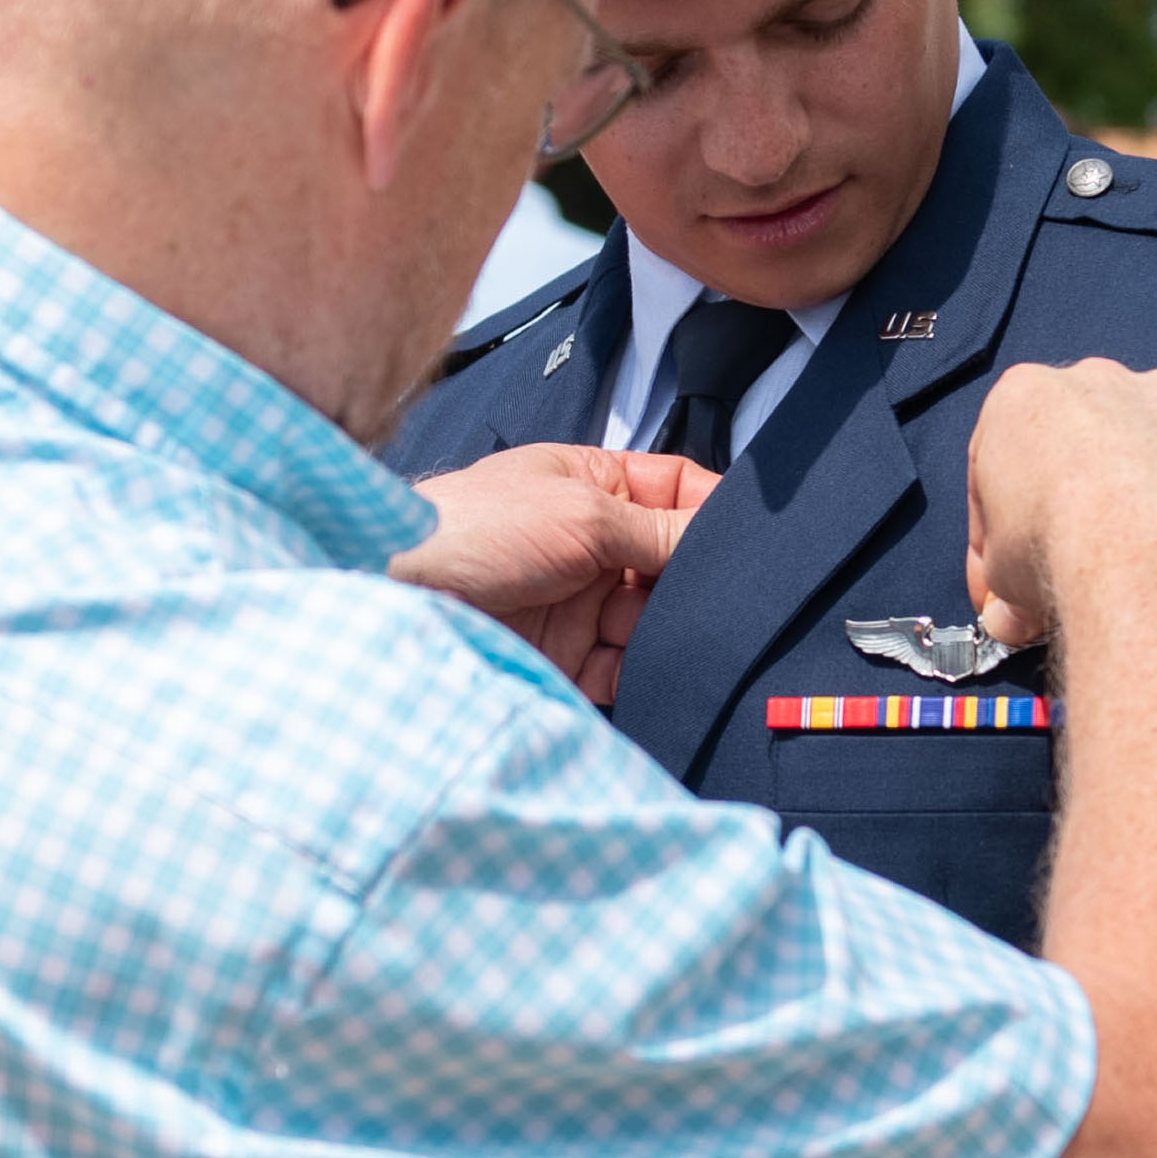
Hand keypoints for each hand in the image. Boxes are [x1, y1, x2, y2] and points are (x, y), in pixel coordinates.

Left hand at [397, 443, 714, 703]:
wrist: (401, 593)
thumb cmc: (472, 526)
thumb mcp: (582, 512)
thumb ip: (660, 530)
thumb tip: (724, 541)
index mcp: (594, 484)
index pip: (676, 492)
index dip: (714, 514)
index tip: (754, 543)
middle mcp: (590, 541)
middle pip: (670, 564)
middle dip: (694, 584)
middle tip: (726, 603)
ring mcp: (579, 600)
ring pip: (652, 621)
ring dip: (671, 633)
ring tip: (687, 641)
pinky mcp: (565, 655)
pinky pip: (623, 668)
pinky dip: (643, 674)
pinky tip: (657, 673)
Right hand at [962, 359, 1156, 647]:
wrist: (1133, 545)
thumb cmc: (1050, 548)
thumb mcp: (1000, 572)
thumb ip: (1005, 577)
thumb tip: (1010, 619)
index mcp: (1021, 397)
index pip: (1008, 460)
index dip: (1011, 520)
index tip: (1021, 567)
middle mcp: (1093, 376)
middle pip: (1088, 434)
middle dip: (1087, 486)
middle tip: (1092, 554)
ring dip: (1153, 473)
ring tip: (1154, 543)